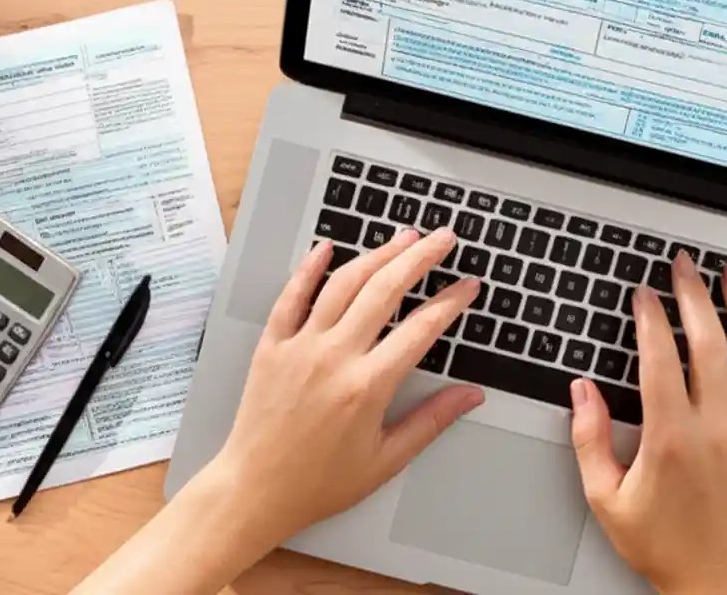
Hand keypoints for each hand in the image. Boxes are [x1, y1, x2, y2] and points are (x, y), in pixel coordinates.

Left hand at [205, 227, 484, 543]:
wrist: (255, 489)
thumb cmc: (319, 482)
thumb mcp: (386, 459)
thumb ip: (432, 421)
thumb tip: (471, 395)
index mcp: (368, 386)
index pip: (421, 328)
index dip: (451, 301)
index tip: (468, 286)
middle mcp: (334, 357)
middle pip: (385, 290)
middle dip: (420, 258)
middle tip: (443, 239)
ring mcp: (300, 347)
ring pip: (343, 284)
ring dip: (376, 255)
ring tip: (402, 238)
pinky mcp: (272, 346)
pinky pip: (291, 296)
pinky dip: (309, 268)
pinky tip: (327, 248)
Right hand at [569, 254, 726, 594]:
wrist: (723, 582)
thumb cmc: (666, 545)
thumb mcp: (606, 498)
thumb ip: (589, 439)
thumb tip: (580, 392)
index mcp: (670, 437)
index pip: (659, 357)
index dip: (650, 317)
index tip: (644, 293)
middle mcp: (716, 429)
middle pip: (707, 342)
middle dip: (693, 295)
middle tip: (684, 266)